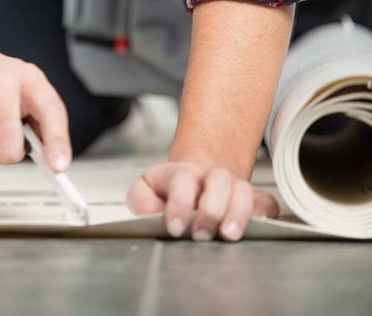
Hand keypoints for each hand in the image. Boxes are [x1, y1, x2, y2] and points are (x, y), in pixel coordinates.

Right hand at [0, 37, 71, 171]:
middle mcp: (1, 83)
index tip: (58, 166)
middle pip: (10, 148)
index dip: (57, 142)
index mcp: (29, 78)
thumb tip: (52, 158)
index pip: (50, 112)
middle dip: (9, 153)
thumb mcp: (26, 87)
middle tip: (4, 136)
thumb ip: (42, 120)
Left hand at [126, 155, 278, 241]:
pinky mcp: (255, 200)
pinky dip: (264, 217)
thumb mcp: (146, 191)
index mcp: (182, 173)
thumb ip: (141, 200)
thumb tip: (150, 214)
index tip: (174, 228)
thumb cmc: (169, 191)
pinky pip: (267, 205)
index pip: (182, 180)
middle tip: (201, 235)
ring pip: (245, 191)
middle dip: (212, 208)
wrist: (198, 179)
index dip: (179, 203)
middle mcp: (211, 176)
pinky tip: (256, 230)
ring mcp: (235, 186)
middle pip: (219, 180)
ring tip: (229, 236)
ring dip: (239, 214)